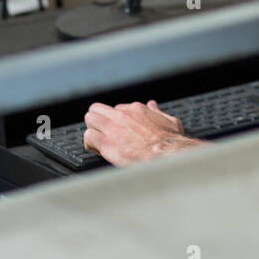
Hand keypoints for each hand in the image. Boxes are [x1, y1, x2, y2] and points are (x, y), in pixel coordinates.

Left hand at [82, 100, 203, 165]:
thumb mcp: (169, 120)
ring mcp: (113, 128)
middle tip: (102, 133)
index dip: (115, 121)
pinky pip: (88, 136)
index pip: (116, 109)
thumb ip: (157, 112)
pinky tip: (98, 150)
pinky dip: (90, 144)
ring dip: (92, 129)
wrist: (166, 153)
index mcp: (136, 109)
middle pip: (97, 109)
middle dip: (97, 120)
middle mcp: (122, 115)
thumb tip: (153, 105)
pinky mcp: (107, 143)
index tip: (119, 131)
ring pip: (89, 119)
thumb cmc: (170, 140)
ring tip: (98, 142)